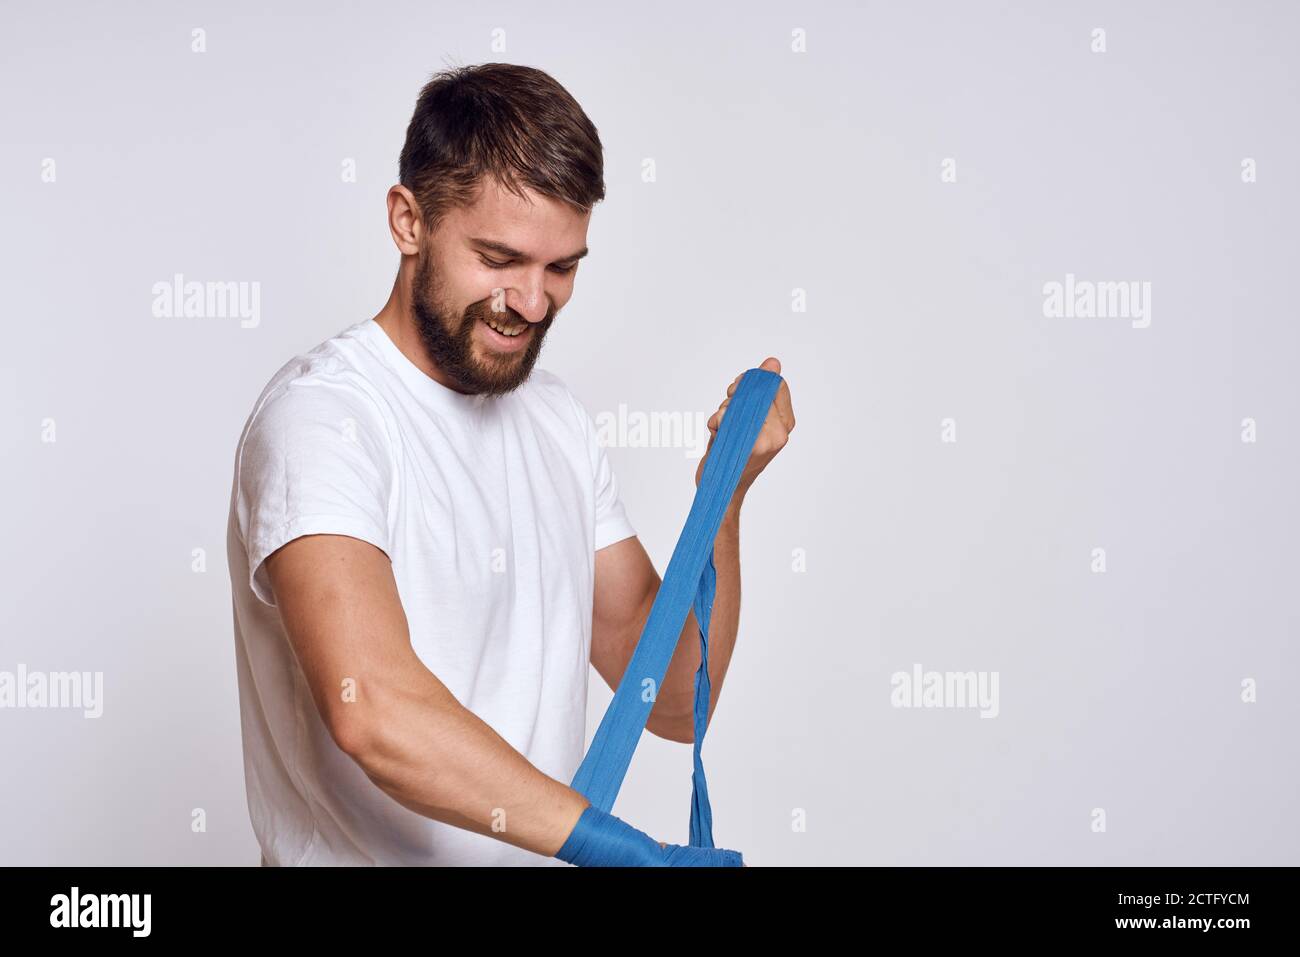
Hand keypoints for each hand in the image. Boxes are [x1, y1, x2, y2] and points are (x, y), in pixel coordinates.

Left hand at [695, 357, 795, 502]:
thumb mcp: (750, 419)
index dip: (753, 382)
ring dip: (722, 412)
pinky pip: (726, 418)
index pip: (775, 384)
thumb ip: (759, 391)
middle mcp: (780, 432)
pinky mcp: (747, 447)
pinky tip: (717, 437)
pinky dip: (715, 424)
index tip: (738, 389)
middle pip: (755, 391)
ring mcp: (766, 441)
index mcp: (785, 423)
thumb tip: (773, 362)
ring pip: (738, 404)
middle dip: (734, 396)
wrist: (724, 489)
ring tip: (722, 429)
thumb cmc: (736, 453)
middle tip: (726, 408)